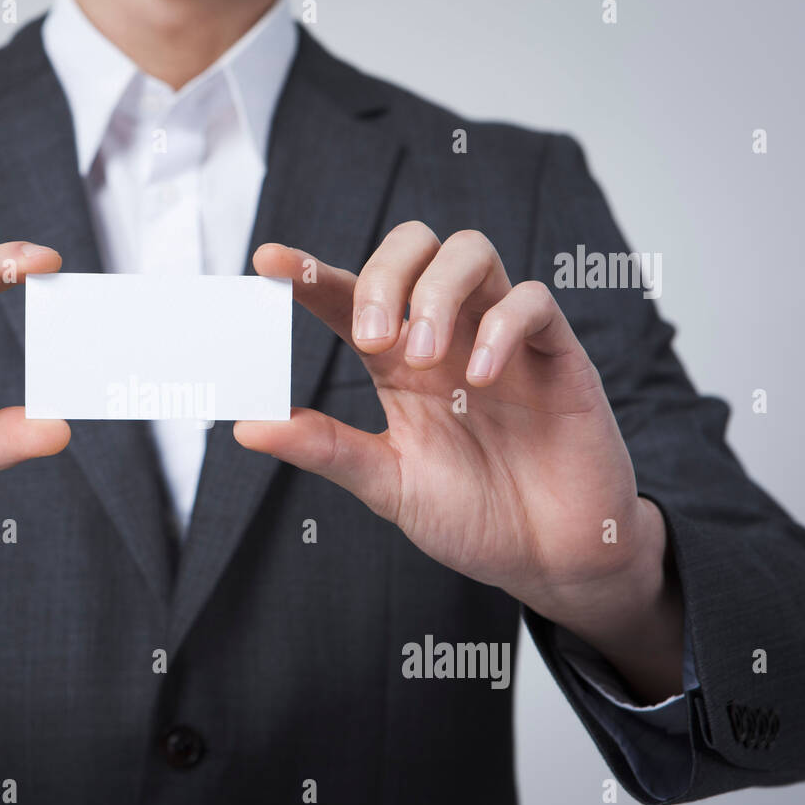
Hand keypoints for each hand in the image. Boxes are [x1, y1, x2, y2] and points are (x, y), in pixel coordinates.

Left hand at [237, 224, 682, 701]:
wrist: (549, 558)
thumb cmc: (471, 515)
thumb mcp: (386, 484)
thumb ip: (325, 448)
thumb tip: (248, 425)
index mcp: (397, 363)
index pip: (348, 295)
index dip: (308, 272)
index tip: (267, 261)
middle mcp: (447, 337)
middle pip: (412, 246)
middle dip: (381, 275)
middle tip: (369, 338)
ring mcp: (502, 339)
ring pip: (469, 252)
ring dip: (435, 293)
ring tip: (423, 358)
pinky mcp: (557, 355)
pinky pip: (533, 301)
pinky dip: (500, 325)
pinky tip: (479, 378)